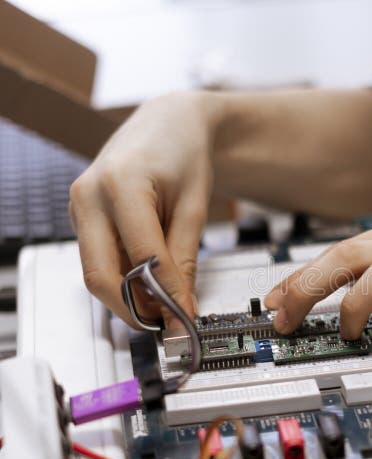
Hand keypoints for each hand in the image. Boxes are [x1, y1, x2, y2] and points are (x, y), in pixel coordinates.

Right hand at [69, 92, 215, 327]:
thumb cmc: (184, 154)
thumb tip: (181, 305)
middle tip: (167, 325)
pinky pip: (98, 258)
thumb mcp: (195, 206)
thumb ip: (184, 258)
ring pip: (95, 271)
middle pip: (100, 274)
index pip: (141, 257)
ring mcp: (79, 205)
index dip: (163, 296)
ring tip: (164, 305)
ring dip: (127, 296)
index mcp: (120, 184)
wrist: (168, 124)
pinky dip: (123, 277)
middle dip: (133, 308)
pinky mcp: (82, 216)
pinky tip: (149, 282)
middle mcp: (89, 195)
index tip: (183, 320)